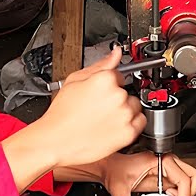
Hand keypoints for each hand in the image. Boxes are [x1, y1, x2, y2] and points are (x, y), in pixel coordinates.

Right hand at [26, 48, 145, 168]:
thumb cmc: (62, 113)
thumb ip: (100, 66)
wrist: (56, 141)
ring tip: (104, 118)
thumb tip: (116, 53)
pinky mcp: (128, 132)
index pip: (119, 74)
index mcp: (105, 79)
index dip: (109, 84)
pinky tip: (113, 126)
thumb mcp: (75, 80)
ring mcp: (124, 114)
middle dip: (116, 97)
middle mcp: (118, 95)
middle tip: (99, 107)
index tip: (102, 92)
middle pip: (127, 91)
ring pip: (135, 106)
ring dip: (125, 110)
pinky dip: (130, 124)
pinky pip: (140, 122)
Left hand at [101, 152, 195, 195]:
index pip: (183, 178)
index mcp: (160, 160)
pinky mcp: (167, 177)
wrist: (110, 167)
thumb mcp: (118, 188)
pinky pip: (183, 187)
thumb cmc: (115, 170)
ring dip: (187, 195)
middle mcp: (168, 162)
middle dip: (191, 194)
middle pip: (195, 176)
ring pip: (192, 181)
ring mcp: (169, 170)